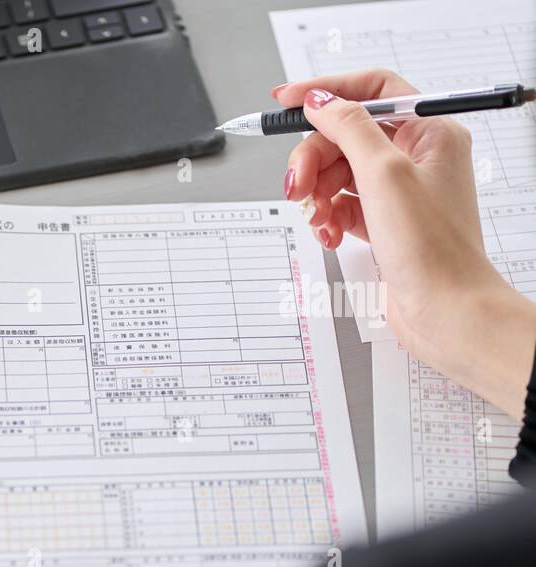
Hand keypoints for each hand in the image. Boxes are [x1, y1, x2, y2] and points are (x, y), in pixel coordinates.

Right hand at [276, 69, 535, 418]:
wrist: (444, 308)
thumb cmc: (432, 247)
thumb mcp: (384, 174)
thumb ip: (348, 128)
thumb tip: (320, 101)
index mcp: (430, 132)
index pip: (372, 90)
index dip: (328, 93)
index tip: (289, 102)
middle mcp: (415, 157)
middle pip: (345, 137)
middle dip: (314, 160)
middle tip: (297, 184)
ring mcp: (398, 191)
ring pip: (338, 173)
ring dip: (318, 194)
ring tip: (316, 217)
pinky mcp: (384, 221)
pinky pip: (341, 205)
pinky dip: (328, 217)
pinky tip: (329, 233)